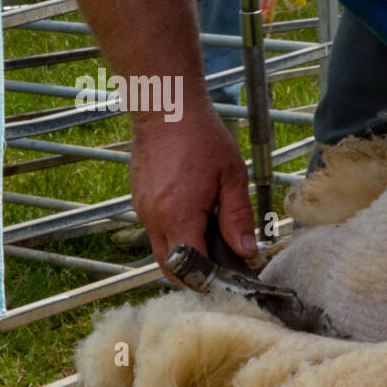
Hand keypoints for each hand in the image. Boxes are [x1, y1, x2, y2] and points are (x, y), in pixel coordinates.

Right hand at [129, 107, 257, 282]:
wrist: (165, 107)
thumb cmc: (200, 136)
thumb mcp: (232, 177)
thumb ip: (238, 218)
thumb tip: (247, 252)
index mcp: (178, 215)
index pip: (191, 269)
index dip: (212, 279)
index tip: (233, 279)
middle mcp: (154, 218)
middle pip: (172, 268)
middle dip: (197, 276)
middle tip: (224, 270)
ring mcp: (142, 210)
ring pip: (162, 251)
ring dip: (187, 256)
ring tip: (214, 242)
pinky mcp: (139, 201)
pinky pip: (157, 232)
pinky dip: (176, 237)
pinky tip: (198, 222)